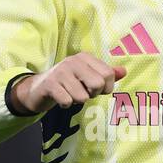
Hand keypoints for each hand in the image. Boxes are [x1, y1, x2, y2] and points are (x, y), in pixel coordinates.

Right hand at [11, 52, 126, 113]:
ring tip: (69, 94)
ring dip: (76, 101)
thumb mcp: (87, 76)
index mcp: (85, 57)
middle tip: (81, 92)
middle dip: (91, 94)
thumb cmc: (67, 83)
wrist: (38, 89)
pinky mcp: (50, 84)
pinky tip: (60, 99)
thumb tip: (124, 71)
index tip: (94, 88)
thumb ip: (106, 74)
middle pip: (97, 84)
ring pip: (82, 96)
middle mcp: (73, 61)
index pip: (108, 75)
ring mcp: (60, 72)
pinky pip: (68, 101)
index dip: (105, 88)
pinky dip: (65, 105)